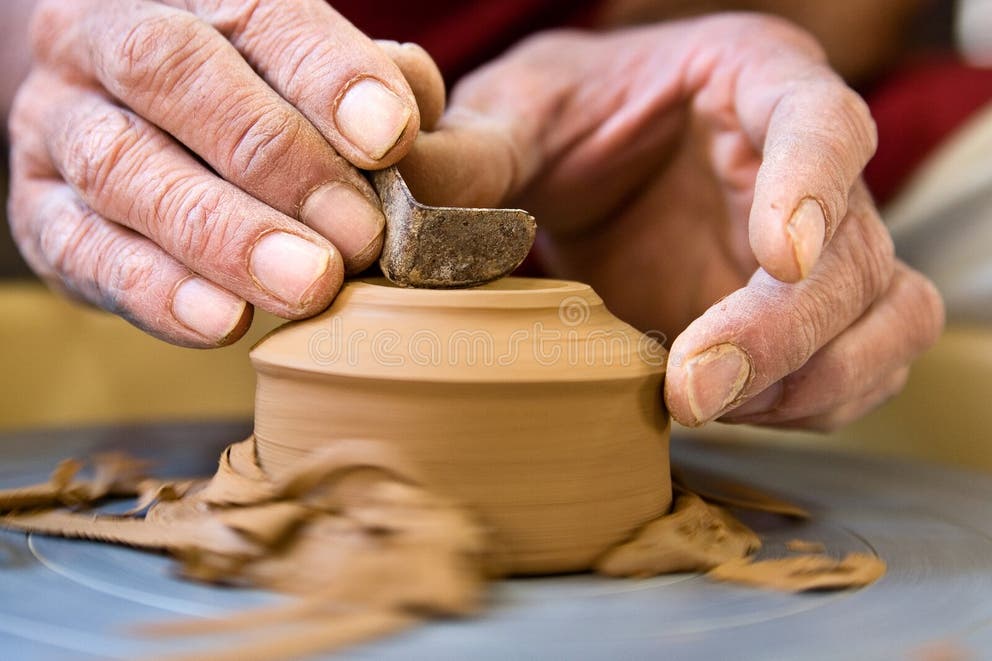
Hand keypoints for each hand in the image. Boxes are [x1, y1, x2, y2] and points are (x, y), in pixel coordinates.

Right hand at [8, 0, 443, 345]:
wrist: (144, 121)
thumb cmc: (258, 97)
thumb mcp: (315, 74)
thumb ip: (363, 87)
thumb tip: (403, 115)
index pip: (257, 12)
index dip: (326, 76)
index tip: (390, 137)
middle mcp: (104, 39)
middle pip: (171, 74)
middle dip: (274, 159)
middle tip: (358, 234)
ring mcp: (61, 124)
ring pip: (123, 168)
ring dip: (224, 235)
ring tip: (309, 284)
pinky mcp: (41, 211)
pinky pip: (82, 249)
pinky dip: (158, 291)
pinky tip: (226, 321)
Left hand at [402, 14, 943, 429]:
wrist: (596, 163)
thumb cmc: (569, 118)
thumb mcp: (518, 114)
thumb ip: (474, 149)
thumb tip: (407, 199)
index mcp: (753, 82)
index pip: (823, 120)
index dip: (814, 184)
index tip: (773, 251)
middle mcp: (804, 169)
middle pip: (854, 250)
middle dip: (783, 328)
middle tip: (692, 386)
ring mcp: (818, 248)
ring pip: (883, 319)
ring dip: (810, 377)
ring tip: (703, 404)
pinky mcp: (806, 317)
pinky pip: (857, 368)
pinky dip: (806, 403)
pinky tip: (723, 409)